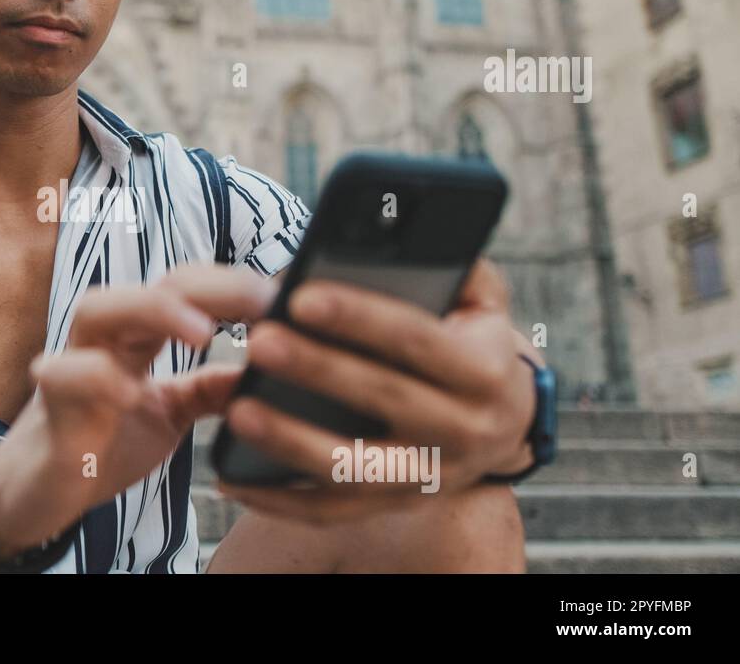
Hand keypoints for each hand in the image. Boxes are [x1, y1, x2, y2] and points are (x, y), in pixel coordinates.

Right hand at [0, 264, 274, 555]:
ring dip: (152, 311)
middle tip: (260, 301)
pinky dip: (96, 377)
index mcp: (135, 337)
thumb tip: (265, 369)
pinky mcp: (50, 409)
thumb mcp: (170, 414)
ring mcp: (72, 368)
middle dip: (207, 286)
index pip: (184, 289)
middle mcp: (103, 341)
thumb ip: (209, 389)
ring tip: (201, 332)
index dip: (233, 287)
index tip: (284, 298)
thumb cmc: (100, 441)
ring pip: (97, 309)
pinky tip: (131, 392)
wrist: (38, 493)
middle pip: (148, 285)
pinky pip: (63, 376)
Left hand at [219, 258, 538, 524]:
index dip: (360, 317)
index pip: (418, 339)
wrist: (506, 425)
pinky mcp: (395, 505)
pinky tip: (233, 478)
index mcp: (486, 371)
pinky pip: (332, 511)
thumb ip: (450, 264)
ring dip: (291, 441)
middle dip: (316, 368)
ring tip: (237, 408)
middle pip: (381, 399)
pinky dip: (280, 500)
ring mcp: (428, 476)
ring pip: (354, 467)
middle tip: (258, 340)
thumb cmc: (473, 342)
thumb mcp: (483, 301)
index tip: (302, 295)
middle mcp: (464, 430)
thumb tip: (397, 227)